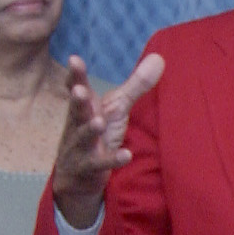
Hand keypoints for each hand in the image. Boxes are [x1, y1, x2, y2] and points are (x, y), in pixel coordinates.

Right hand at [52, 52, 163, 229]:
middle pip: (77, 110)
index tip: (74, 59)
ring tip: (98, 122)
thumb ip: (136, 85)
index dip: (75, 75)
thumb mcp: (117, 109)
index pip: (78, 88)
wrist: (76, 177)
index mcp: (86, 107)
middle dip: (78, 100)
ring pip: (83, 137)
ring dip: (90, 129)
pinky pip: (100, 163)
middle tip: (79, 90)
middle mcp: (79, 124)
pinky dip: (112, 159)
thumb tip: (159, 57)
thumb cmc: (99, 134)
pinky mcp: (89, 168)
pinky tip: (126, 155)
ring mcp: (81, 147)